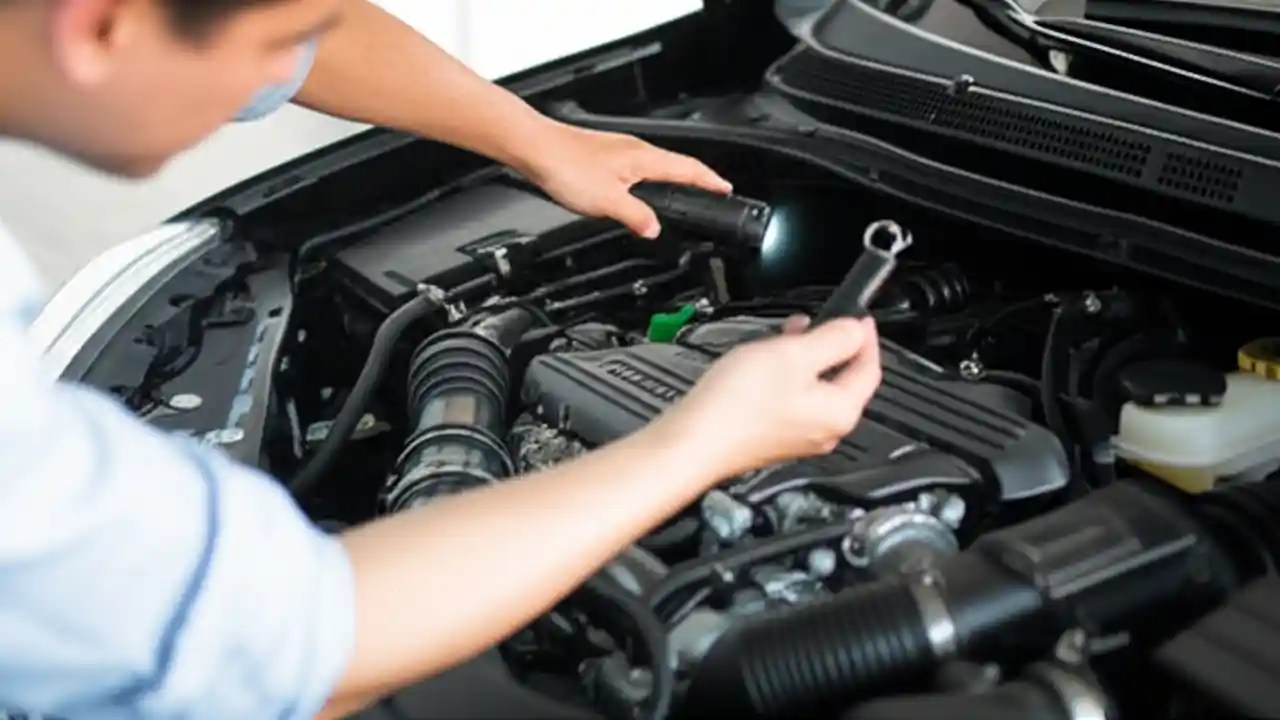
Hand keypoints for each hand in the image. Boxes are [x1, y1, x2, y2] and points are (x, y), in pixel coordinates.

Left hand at [515, 120, 732, 237]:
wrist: (534, 148)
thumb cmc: (566, 166)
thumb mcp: (607, 201)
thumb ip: (636, 217)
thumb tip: (654, 228)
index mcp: (643, 159)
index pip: (687, 169)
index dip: (709, 180)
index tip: (725, 187)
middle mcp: (633, 150)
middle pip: (674, 164)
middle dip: (694, 178)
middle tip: (708, 190)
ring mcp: (617, 151)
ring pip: (653, 166)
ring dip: (670, 179)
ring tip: (678, 192)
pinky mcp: (601, 155)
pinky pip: (634, 169)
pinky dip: (646, 181)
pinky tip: (635, 191)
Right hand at [655, 316, 882, 480]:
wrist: (694, 441)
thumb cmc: (738, 405)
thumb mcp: (793, 354)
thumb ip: (833, 339)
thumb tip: (856, 331)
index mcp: (840, 412)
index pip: (869, 369)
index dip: (865, 338)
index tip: (858, 317)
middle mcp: (825, 431)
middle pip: (842, 381)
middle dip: (829, 346)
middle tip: (814, 323)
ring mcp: (798, 438)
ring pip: (813, 390)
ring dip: (804, 360)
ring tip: (781, 341)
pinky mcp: (773, 438)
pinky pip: (791, 402)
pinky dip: (785, 379)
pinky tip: (763, 367)